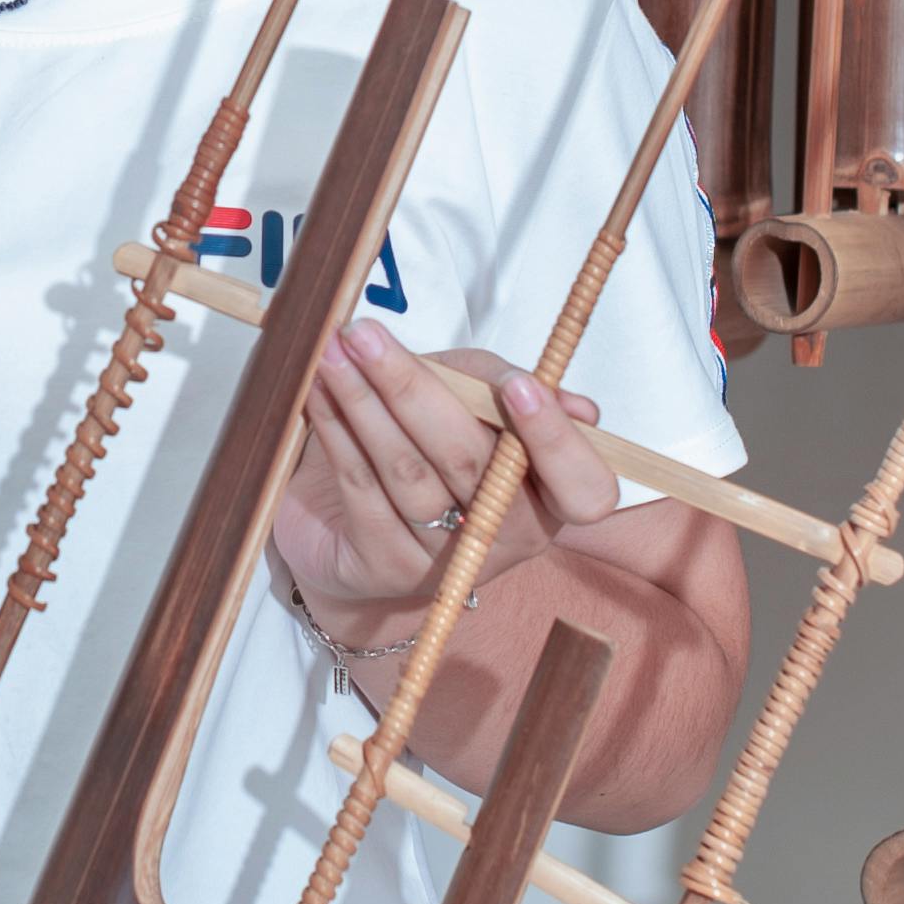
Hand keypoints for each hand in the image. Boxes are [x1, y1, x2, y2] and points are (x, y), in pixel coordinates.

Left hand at [272, 322, 621, 641]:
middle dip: (412, 389)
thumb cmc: (430, 438)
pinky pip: (364, 491)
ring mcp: (448, 558)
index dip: (556, 440)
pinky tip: (320, 393)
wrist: (355, 514)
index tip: (517, 386)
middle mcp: (509, 537)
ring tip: (333, 354)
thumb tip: (578, 407)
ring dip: (363, 405)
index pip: (583, 488)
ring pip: (408, 474)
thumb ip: (503, 386)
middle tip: (365, 335)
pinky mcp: (389, 567)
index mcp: (551, 497)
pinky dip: (339, 434)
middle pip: (472, 464)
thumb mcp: (470, 397)